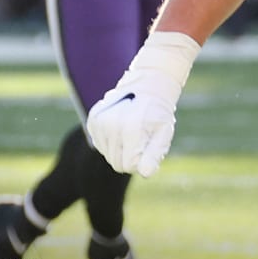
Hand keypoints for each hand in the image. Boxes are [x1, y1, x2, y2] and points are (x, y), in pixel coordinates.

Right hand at [86, 31, 200, 176]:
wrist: (147, 85)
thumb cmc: (158, 113)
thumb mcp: (164, 132)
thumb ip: (155, 154)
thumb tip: (146, 173)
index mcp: (131, 127)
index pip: (130, 165)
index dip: (142, 162)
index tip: (149, 148)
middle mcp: (111, 124)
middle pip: (117, 163)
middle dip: (131, 158)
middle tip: (142, 140)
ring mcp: (99, 121)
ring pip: (108, 155)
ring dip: (121, 149)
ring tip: (133, 132)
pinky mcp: (93, 119)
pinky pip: (100, 145)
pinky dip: (111, 141)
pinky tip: (122, 128)